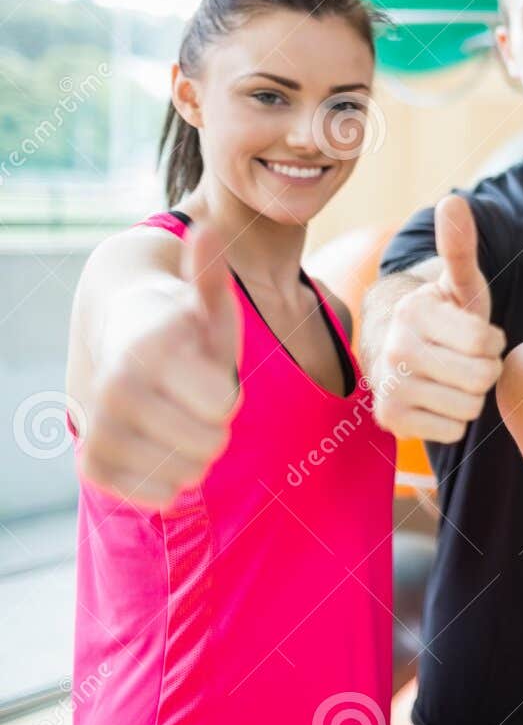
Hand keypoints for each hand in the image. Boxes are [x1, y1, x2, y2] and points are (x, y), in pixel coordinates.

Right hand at [80, 223, 240, 502]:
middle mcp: (114, 390)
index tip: (208, 371)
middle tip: (193, 396)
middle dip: (215, 423)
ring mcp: (98, 429)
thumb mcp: (204, 301)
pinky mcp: (92, 464)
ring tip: (177, 415)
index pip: (225, 407)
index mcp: (148, 351)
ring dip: (195, 451)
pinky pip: (157, 494)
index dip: (228, 392)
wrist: (123, 350)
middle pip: (210, 444)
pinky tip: (160, 443)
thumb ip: (210, 274)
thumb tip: (208, 231)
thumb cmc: (182, 326)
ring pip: (186, 474)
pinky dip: (170, 478)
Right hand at [371, 195, 506, 441]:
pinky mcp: (391, 420)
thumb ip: (460, 247)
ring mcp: (388, 387)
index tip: (477, 333)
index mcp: (413, 312)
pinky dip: (454, 418)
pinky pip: (453, 430)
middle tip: (468, 357)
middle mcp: (393, 349)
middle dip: (486, 368)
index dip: (492, 341)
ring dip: (471, 394)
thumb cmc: (444, 314)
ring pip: (469, 406)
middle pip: (482, 377)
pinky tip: (439, 398)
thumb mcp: (458, 282)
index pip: (486, 342)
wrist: (401, 350)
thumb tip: (453, 200)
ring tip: (453, 375)